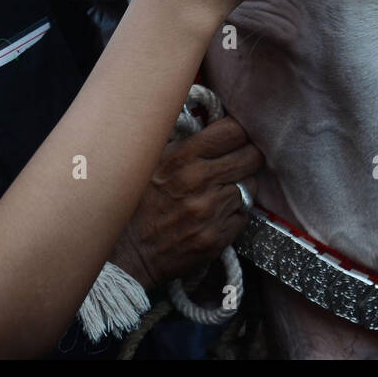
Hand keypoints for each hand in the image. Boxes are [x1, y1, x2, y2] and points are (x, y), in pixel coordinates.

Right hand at [111, 116, 260, 289]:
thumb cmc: (136, 204)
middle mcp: (200, 181)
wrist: (126, 254)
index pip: (234, 131)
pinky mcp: (218, 237)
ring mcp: (211, 211)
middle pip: (252, 156)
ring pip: (251, 186)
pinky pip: (243, 215)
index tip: (234, 138)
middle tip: (236, 161)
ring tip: (218, 191)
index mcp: (182, 158)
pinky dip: (234, 213)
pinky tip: (214, 214)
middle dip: (247, 156)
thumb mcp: (151, 161)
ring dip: (240, 186)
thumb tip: (210, 122)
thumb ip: (183, 142)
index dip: (238, 133)